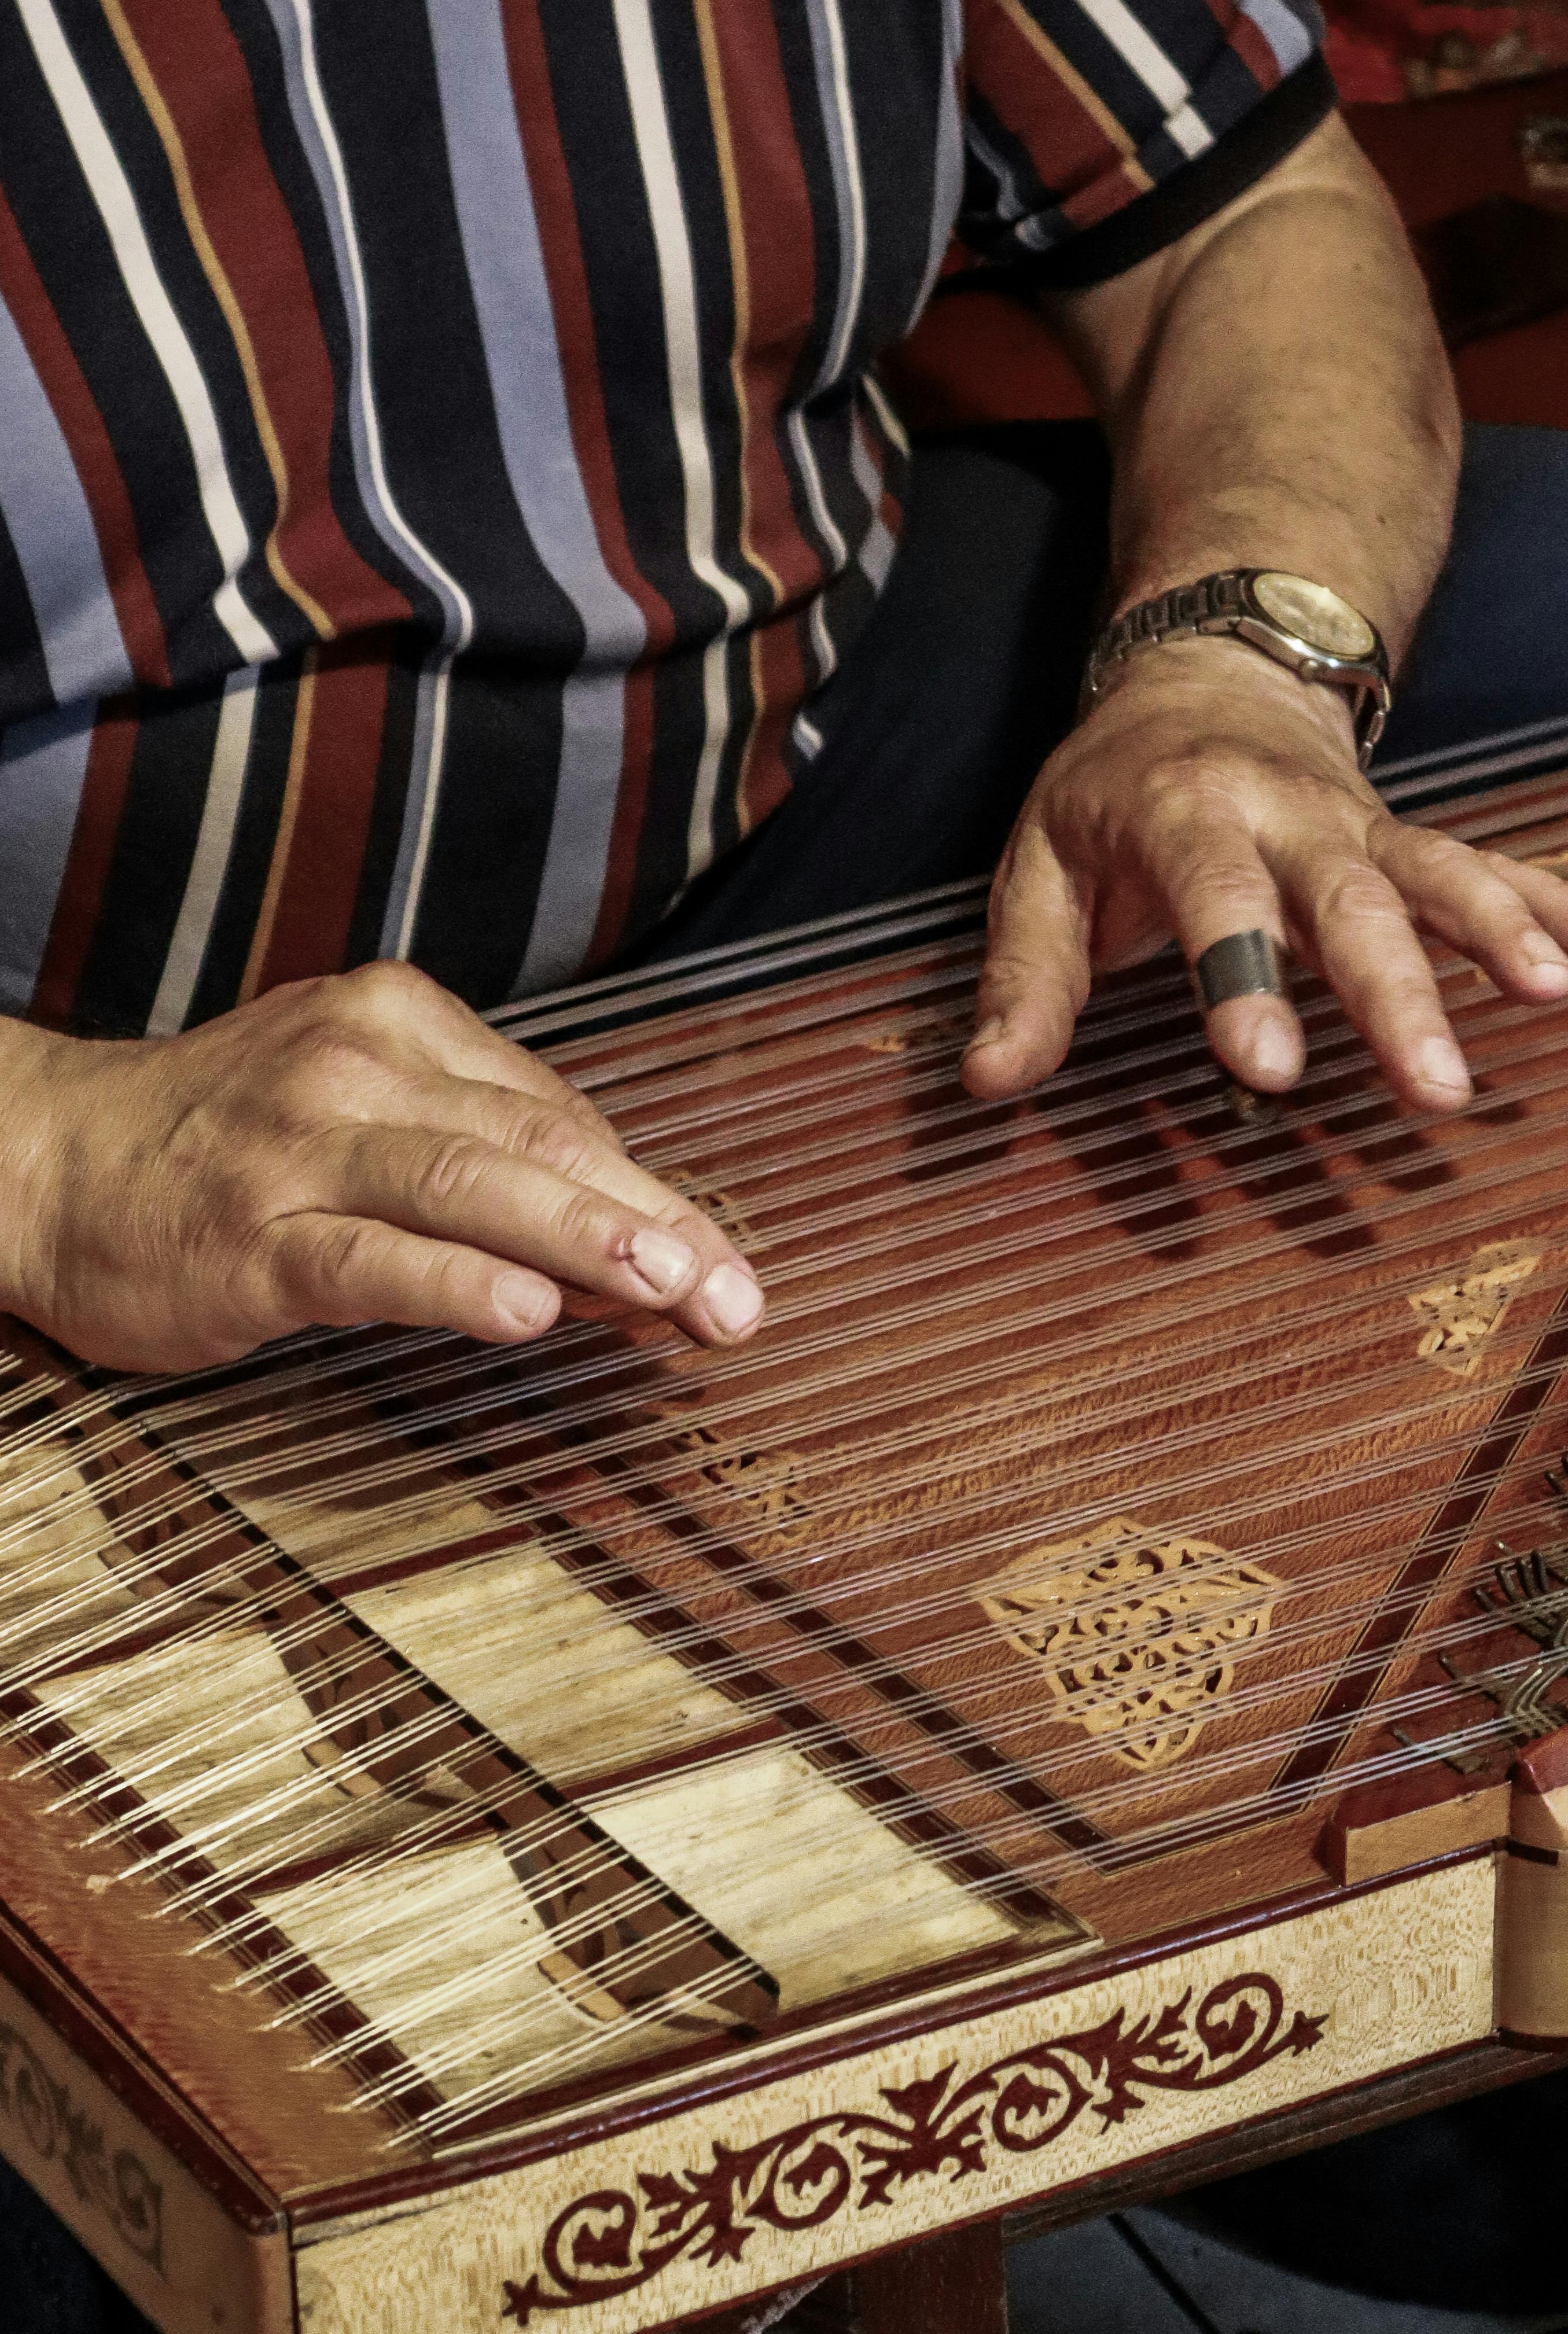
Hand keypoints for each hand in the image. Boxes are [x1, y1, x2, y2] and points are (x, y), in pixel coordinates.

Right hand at [0, 963, 766, 1374]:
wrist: (50, 1162)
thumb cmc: (226, 1147)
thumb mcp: (363, 1108)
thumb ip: (488, 1153)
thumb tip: (632, 1232)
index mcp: (401, 1023)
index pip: (561, 1114)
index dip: (655, 1194)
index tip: (725, 1265)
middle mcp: (358, 1068)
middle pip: (539, 1145)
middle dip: (653, 1224)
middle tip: (733, 1295)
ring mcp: (302, 1151)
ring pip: (470, 1187)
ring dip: (586, 1240)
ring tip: (672, 1287)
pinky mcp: (255, 1236)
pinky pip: (372, 1257)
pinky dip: (457, 1280)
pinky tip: (527, 1310)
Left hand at [962, 640, 1567, 1110]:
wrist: (1210, 668)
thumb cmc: (1112, 790)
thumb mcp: (1038, 866)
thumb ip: (1025, 978)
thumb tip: (990, 1083)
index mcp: (1188, 816)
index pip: (1218, 901)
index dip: (1243, 981)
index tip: (1269, 1070)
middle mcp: (1289, 817)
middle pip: (1352, 905)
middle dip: (1399, 995)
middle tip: (1436, 1089)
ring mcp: (1362, 827)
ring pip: (1439, 875)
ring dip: (1501, 935)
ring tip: (1552, 997)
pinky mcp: (1408, 843)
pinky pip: (1489, 868)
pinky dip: (1552, 903)